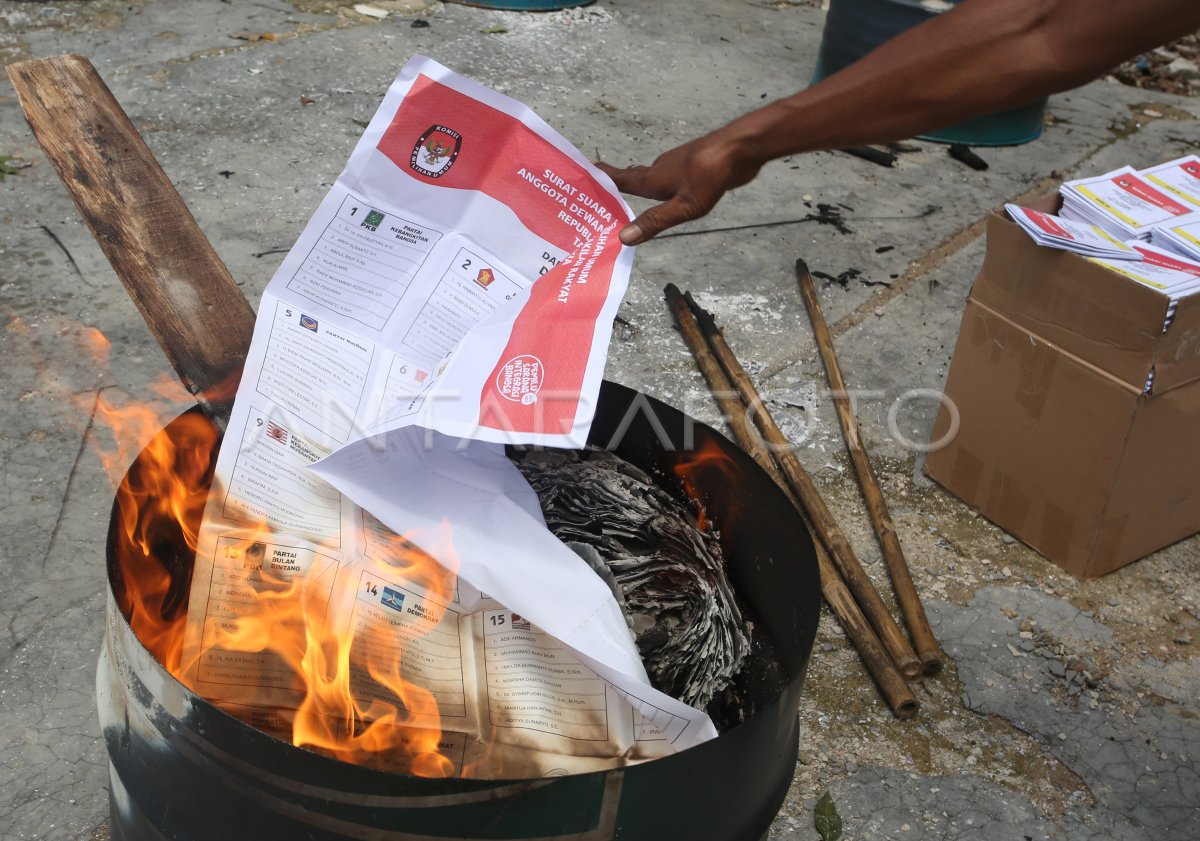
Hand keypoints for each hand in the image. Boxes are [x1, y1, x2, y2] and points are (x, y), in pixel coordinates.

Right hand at [595, 131, 763, 244]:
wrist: (739, 148)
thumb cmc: (710, 176)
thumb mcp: (683, 207)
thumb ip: (654, 221)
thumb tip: (623, 237)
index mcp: (653, 179)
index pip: (620, 178)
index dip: (600, 177)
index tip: (581, 173)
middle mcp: (660, 169)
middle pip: (633, 177)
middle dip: (616, 184)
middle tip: (600, 191)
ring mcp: (677, 165)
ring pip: (652, 176)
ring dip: (638, 184)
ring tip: (628, 196)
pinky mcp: (693, 166)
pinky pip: (669, 176)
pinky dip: (660, 185)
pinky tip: (667, 192)